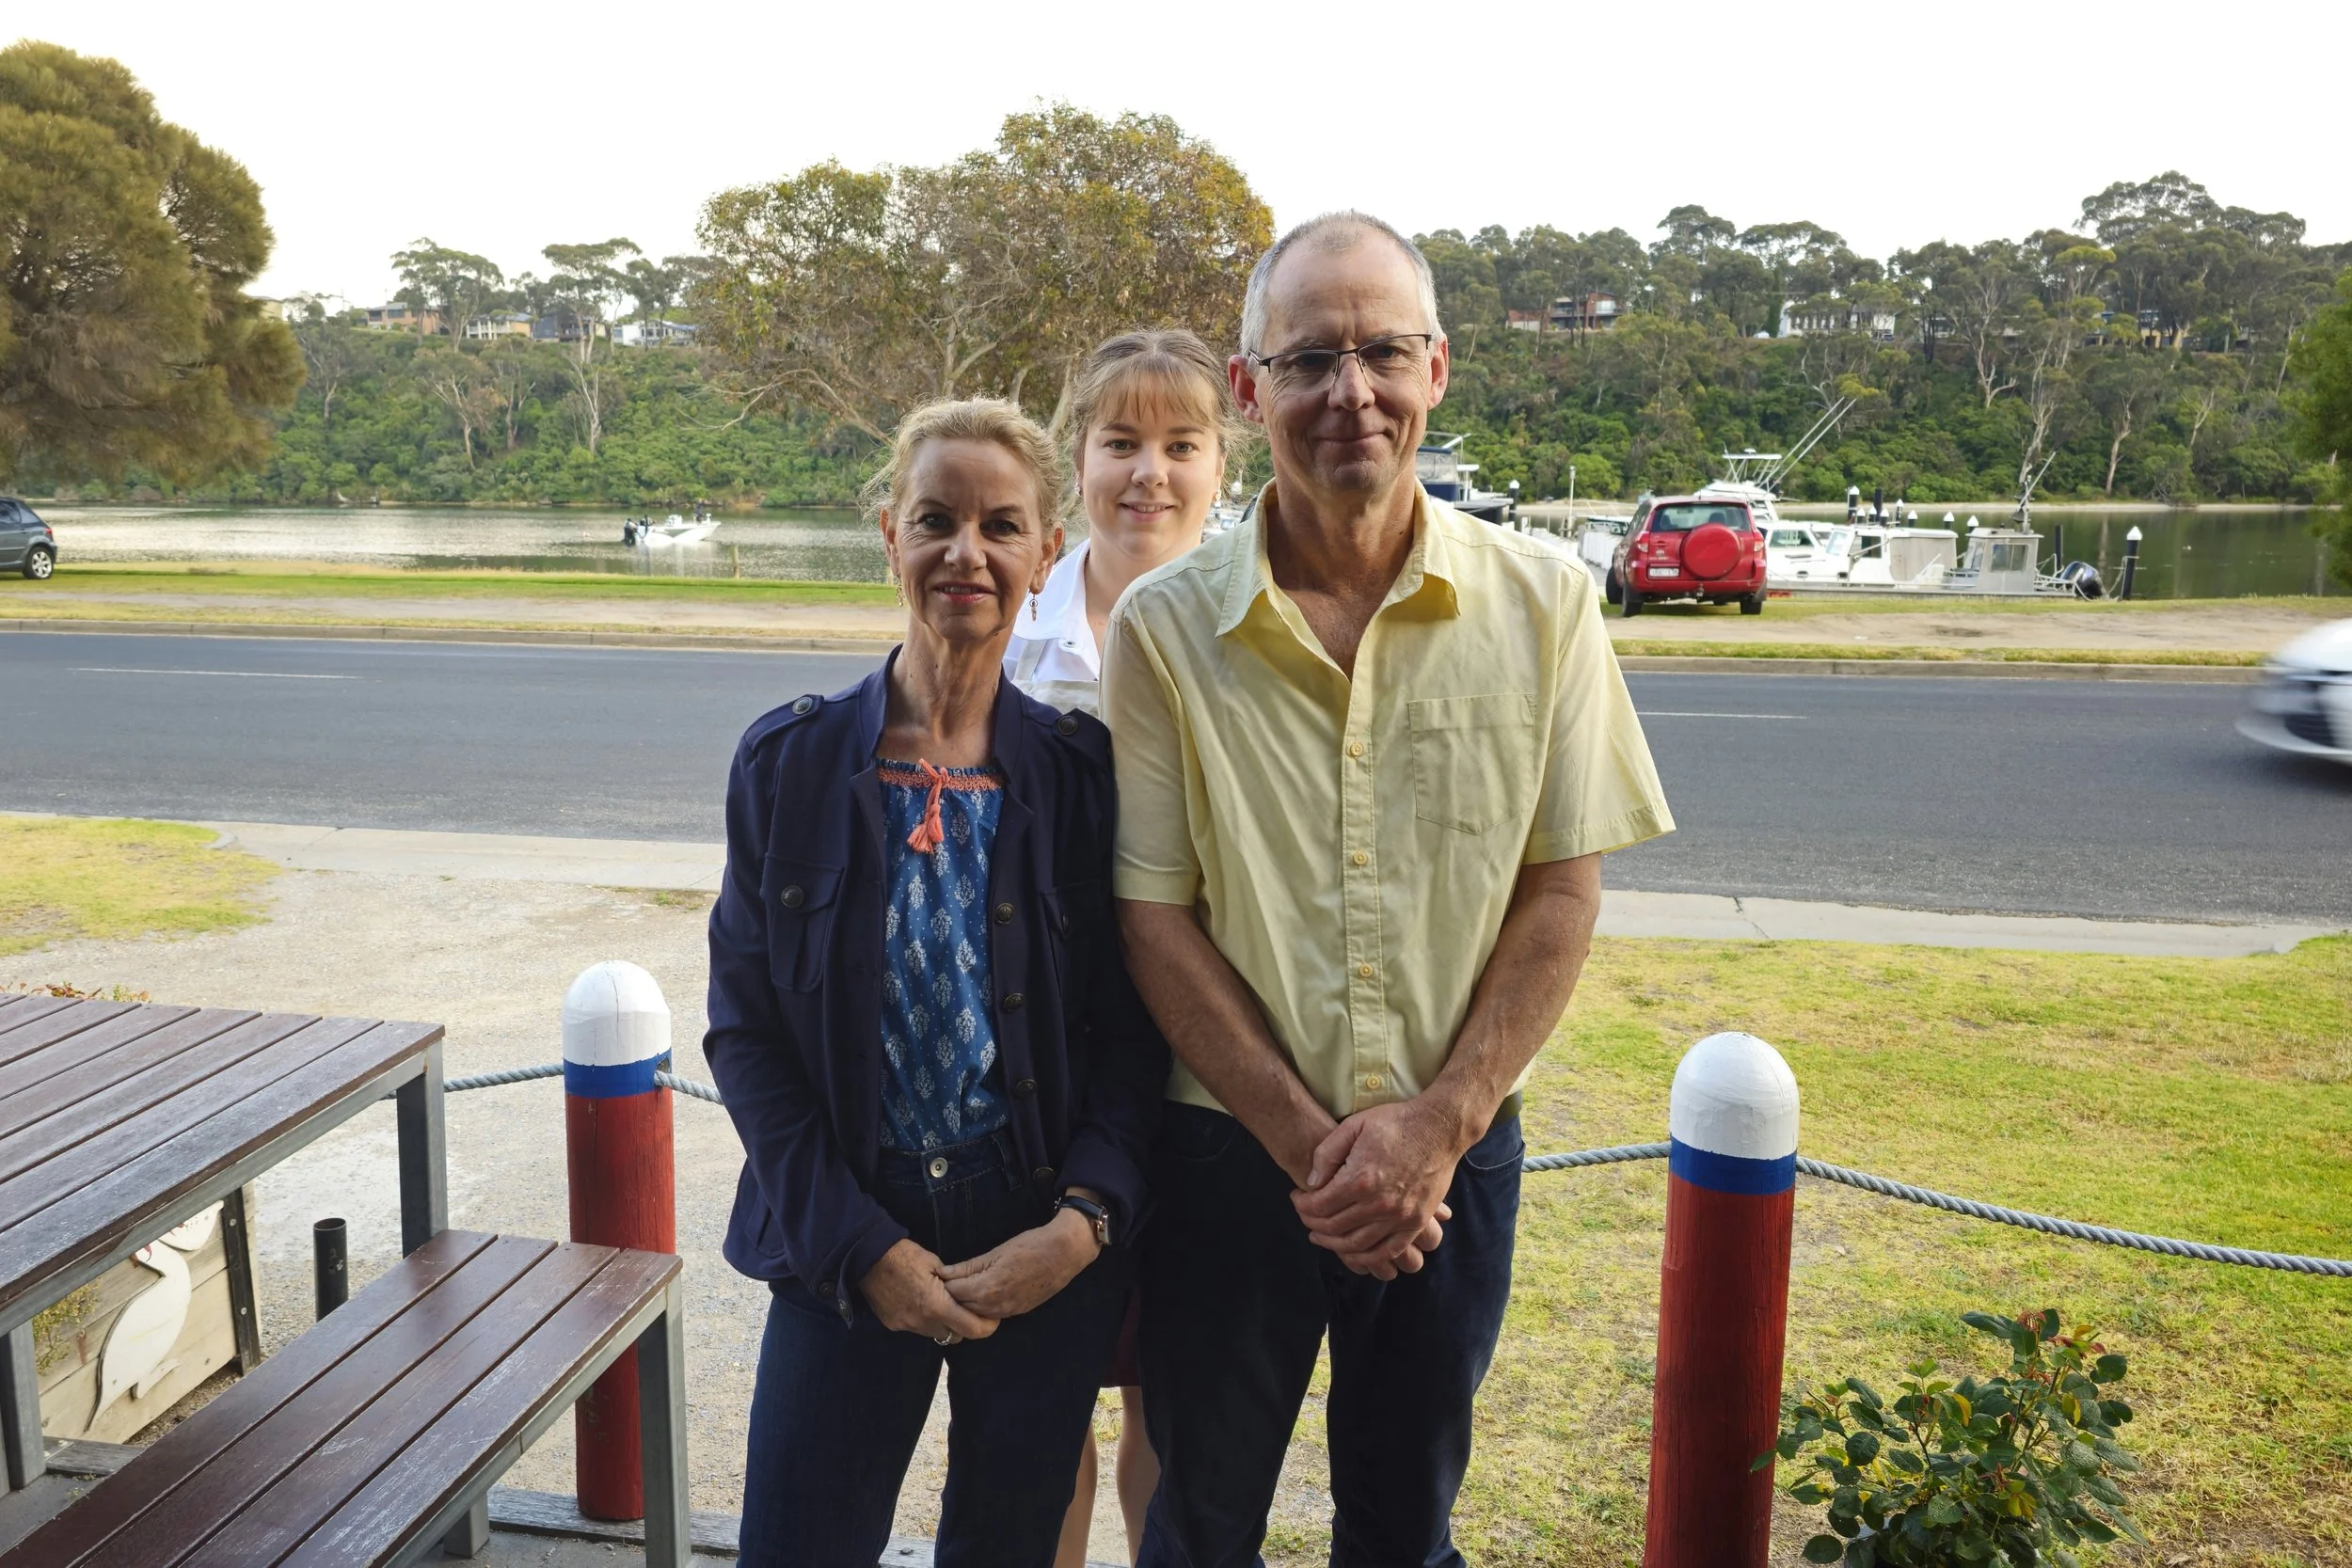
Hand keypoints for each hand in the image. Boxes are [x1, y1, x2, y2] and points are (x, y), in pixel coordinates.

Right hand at [859, 1239, 998, 1341]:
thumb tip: (964, 1291)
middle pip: (955, 1336)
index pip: (972, 1329)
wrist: (867, 1258)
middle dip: (963, 1326)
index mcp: (937, 1306)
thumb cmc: (905, 1255)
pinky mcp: (893, 1324)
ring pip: (935, 1334)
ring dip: (942, 1324)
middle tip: (965, 1309)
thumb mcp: (935, 1264)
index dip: (986, 1327)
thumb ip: (953, 1283)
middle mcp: (923, 1322)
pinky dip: (923, 1320)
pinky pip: (916, 1328)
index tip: (992, 1320)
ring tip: (940, 1304)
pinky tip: (918, 1302)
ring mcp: (906, 1326)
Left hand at [937, 1208, 1099, 1319]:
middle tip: (944, 1282)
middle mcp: (995, 1306)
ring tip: (961, 1286)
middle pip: (961, 1307)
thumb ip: (969, 1267)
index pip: (952, 1293)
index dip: (942, 1283)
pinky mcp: (1017, 1312)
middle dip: (951, 1296)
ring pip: (976, 1313)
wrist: (1064, 1253)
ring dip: (966, 1303)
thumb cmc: (1030, 1246)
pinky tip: (981, 1293)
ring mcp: (1008, 1312)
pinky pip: (992, 1314)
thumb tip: (944, 1273)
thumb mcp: (996, 1252)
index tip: (935, 1275)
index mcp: (986, 1289)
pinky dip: (982, 1306)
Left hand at [1291, 1100, 1466, 1278]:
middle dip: (1313, 1224)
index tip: (1297, 1198)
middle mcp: (1379, 1204)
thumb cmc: (1396, 1122)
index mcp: (1361, 1179)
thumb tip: (1311, 1183)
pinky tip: (1354, 1252)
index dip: (1302, 1205)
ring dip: (1334, 1244)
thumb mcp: (1354, 1125)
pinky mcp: (1416, 1222)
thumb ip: (1327, 1154)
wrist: (1440, 1128)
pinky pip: (1388, 1251)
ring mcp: (1400, 1217)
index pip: (1320, 1206)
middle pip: (1334, 1227)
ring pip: (1357, 1245)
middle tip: (1306, 1216)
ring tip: (1322, 1236)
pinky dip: (1367, 1258)